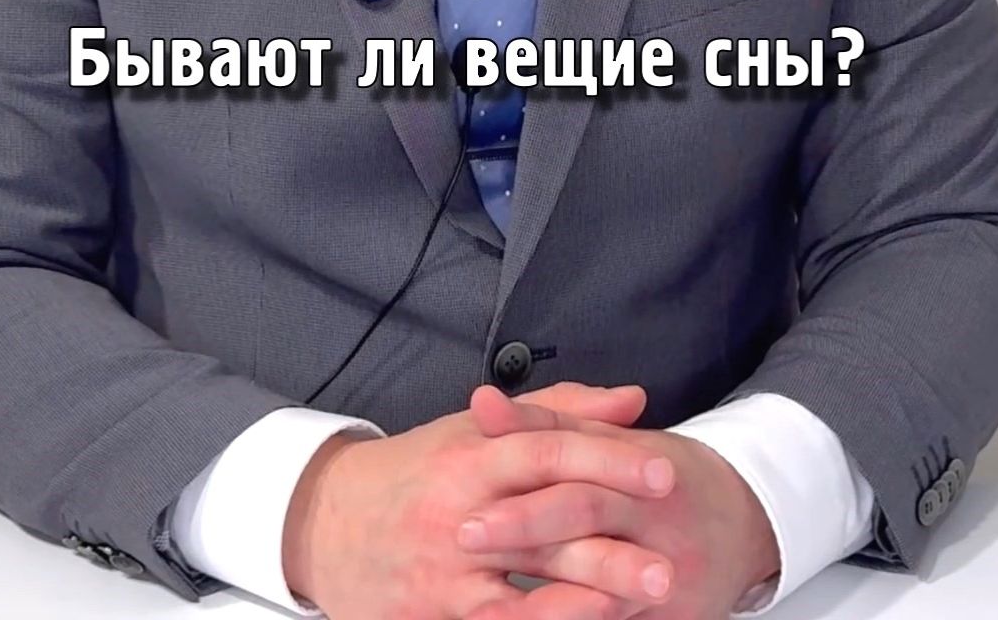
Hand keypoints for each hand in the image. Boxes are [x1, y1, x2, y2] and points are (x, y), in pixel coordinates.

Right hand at [280, 382, 676, 619]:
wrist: (326, 521)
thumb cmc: (418, 470)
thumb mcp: (476, 428)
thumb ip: (559, 411)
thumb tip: (634, 400)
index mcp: (473, 453)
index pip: (550, 448)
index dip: (609, 459)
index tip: (664, 473)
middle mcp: (461, 510)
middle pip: (544, 523)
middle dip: (610, 543)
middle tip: (671, 559)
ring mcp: (447, 571)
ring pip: (523, 590)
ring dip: (588, 600)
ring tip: (643, 603)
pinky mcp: (435, 616)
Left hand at [460, 385, 780, 619]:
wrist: (748, 523)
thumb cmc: (666, 472)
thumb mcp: (616, 439)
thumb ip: (549, 420)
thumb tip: (482, 401)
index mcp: (637, 459)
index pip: (574, 449)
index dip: (523, 446)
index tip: (472, 457)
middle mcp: (654, 513)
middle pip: (584, 511)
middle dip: (524, 524)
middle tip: (466, 531)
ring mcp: (664, 570)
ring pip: (600, 580)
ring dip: (546, 589)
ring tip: (491, 597)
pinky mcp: (670, 617)